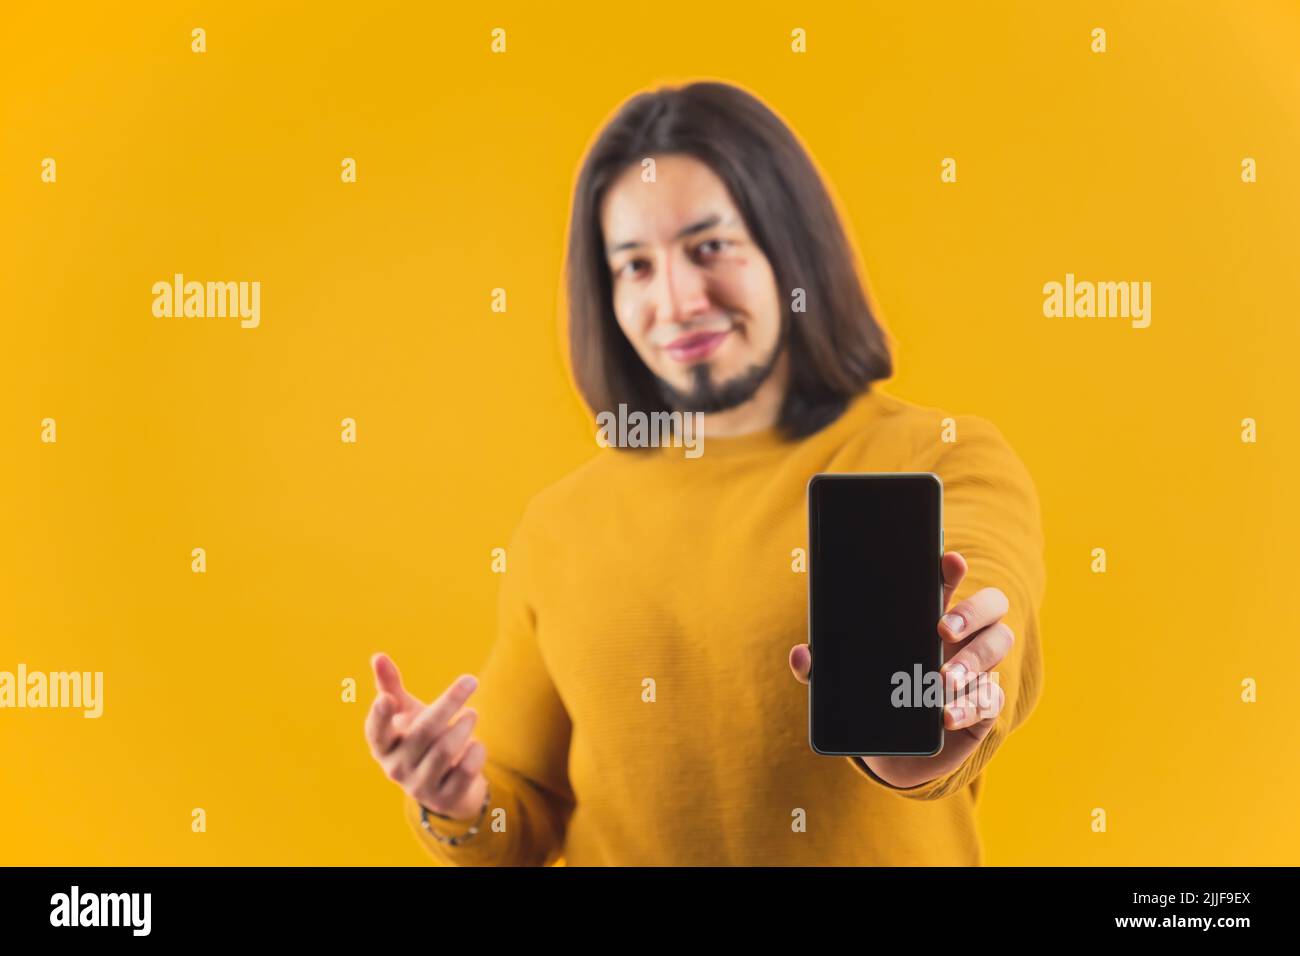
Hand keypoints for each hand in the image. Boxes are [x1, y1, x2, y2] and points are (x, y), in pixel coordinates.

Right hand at [365, 652, 488, 821]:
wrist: (445, 784)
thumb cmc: (420, 739)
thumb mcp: (406, 714)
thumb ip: (391, 687)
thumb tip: (377, 655)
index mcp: (383, 746)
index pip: (376, 732)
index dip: (380, 716)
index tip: (386, 699)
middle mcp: (397, 769)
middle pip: (424, 732)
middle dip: (450, 702)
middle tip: (471, 680)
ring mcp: (420, 787)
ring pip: (447, 750)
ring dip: (464, 726)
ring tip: (472, 714)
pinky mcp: (446, 799)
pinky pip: (466, 770)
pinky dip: (476, 751)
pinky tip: (476, 743)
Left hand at [789, 550, 1014, 788]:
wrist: (893, 752)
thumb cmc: (874, 699)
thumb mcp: (844, 681)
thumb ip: (820, 667)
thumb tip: (801, 656)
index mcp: (930, 617)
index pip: (949, 581)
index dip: (952, 568)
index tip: (949, 560)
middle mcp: (963, 637)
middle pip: (992, 604)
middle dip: (973, 610)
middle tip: (942, 628)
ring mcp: (979, 669)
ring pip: (1000, 643)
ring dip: (975, 659)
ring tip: (942, 679)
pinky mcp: (984, 704)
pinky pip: (992, 697)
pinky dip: (969, 705)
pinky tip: (946, 714)